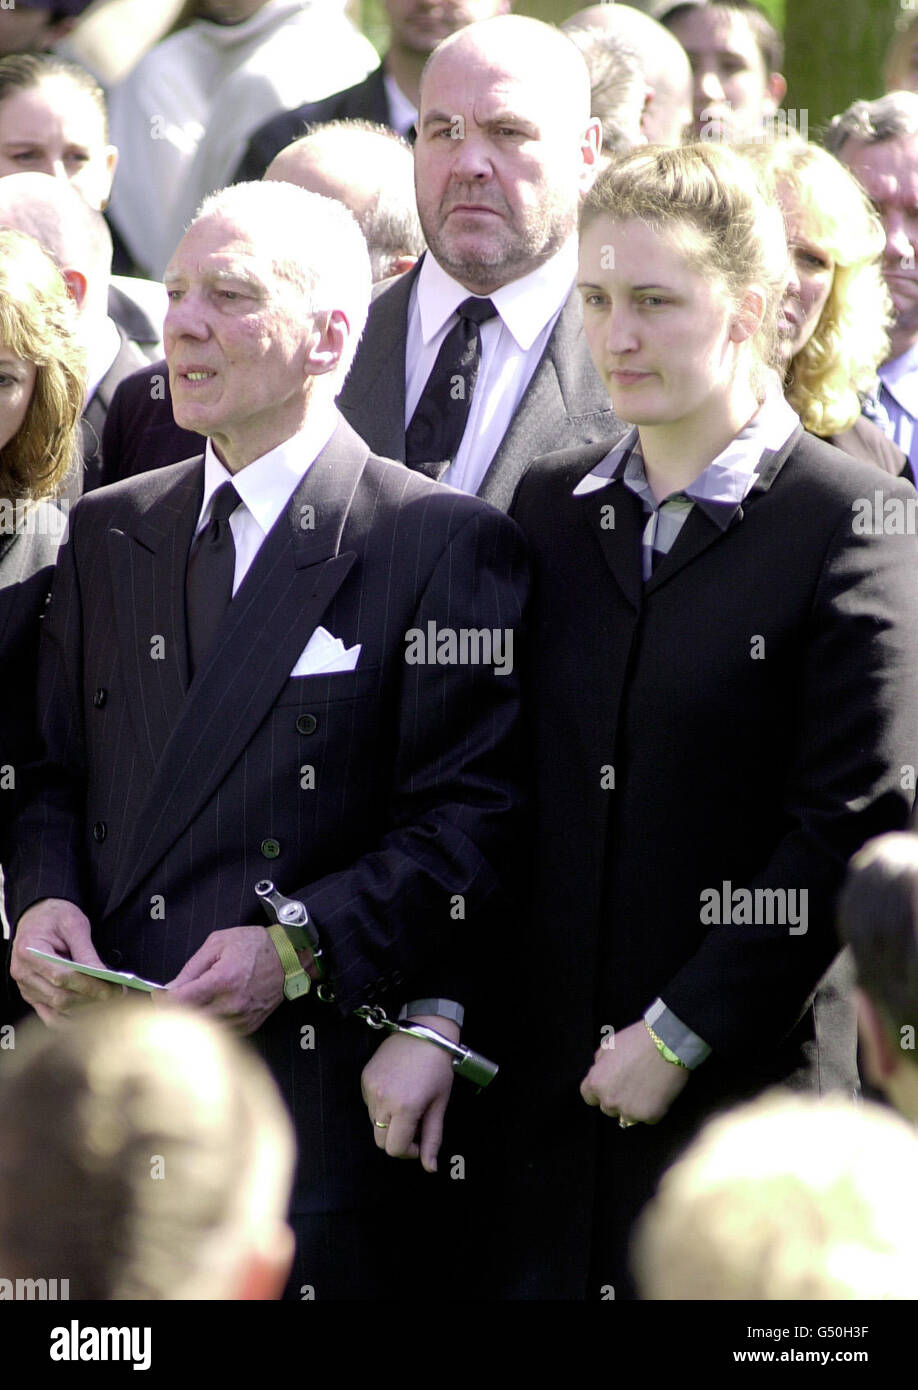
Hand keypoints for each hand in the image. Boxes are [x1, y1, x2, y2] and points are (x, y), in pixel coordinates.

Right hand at [10, 898, 117, 1025]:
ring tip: (109, 1003)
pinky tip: (90, 1015)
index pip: (62, 976)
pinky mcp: (31, 995)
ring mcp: (25, 987)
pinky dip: (70, 1018)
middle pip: (60, 997)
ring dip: (85, 1009)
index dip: (90, 986)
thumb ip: (86, 951)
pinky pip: (50, 1015)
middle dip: (92, 998)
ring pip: (57, 1008)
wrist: (37, 916)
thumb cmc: (55, 916)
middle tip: (118, 995)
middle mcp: (23, 973)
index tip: (114, 989)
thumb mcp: (73, 924)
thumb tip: (103, 974)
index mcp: (29, 951)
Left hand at [165, 926, 291, 1033]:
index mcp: (222, 980)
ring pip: (204, 1029)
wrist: (289, 957)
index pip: (180, 1001)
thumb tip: (170, 988)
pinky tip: (209, 1011)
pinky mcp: (249, 1026)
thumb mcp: (218, 942)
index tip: (159, 994)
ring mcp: (241, 1018)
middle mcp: (231, 1003)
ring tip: (190, 1005)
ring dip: (192, 1020)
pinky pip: (222, 1032)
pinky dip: (211, 1025)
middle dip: (174, 1011)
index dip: (162, 999)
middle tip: (170, 1000)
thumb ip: (192, 967)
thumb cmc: (254, 945)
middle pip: (189, 1019)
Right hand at [361, 1015, 456, 1172]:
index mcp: (404, 1108)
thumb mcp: (439, 1104)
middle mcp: (382, 1099)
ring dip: (390, 1121)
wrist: (425, 1032)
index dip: (408, 1150)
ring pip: (375, 1123)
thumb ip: (433, 1138)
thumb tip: (430, 1167)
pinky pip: (369, 1104)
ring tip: (408, 1103)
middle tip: (415, 1122)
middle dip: (398, 1138)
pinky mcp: (365, 1078)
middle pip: (381, 1140)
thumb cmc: (437, 1067)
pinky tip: (397, 1090)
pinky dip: (381, 1105)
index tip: (419, 1139)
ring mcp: (370, 1088)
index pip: (394, 1149)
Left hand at [580, 1019, 689, 1124]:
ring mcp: (630, 1111)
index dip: (599, 1090)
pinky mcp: (650, 1116)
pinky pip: (648, 1117)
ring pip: (628, 1115)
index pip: (589, 1097)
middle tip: (633, 1083)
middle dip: (617, 1098)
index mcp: (596, 1083)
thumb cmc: (637, 1040)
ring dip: (634, 1106)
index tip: (611, 1085)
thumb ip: (600, 1063)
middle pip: (608, 1107)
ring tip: (647, 1087)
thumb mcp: (608, 1045)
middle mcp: (609, 1101)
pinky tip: (659, 1091)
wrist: (668, 1043)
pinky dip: (653, 1108)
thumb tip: (601, 1071)